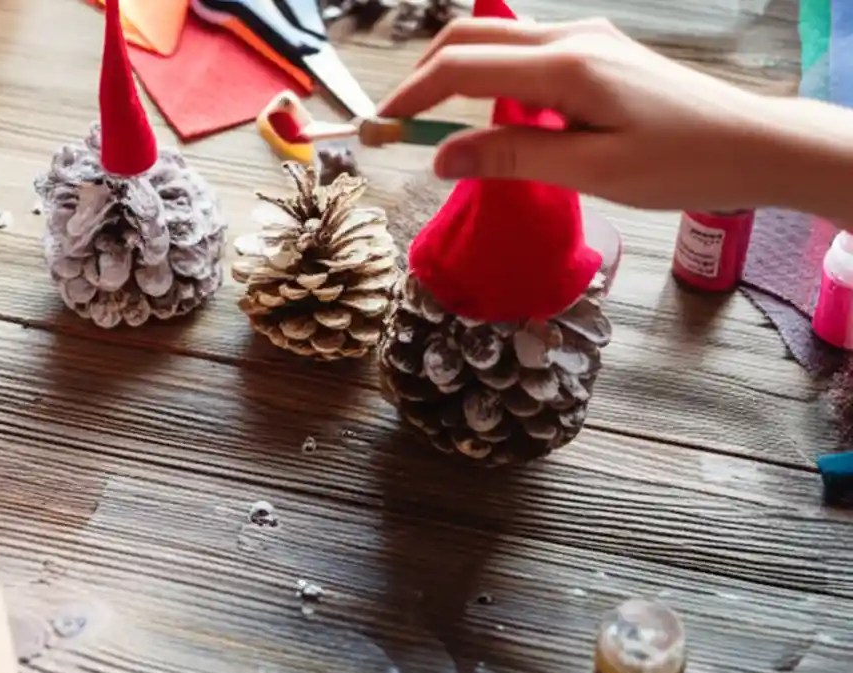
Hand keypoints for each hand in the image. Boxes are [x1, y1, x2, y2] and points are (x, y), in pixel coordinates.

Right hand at [378, 18, 786, 210]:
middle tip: (398, 123)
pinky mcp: (596, 51)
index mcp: (567, 66)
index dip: (414, 96)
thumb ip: (512, 157)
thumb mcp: (591, 171)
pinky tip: (492, 118)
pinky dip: (490, 78)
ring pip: (495, 41)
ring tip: (436, 125)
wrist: (753, 143)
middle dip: (423, 76)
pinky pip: (525, 54)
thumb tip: (441, 156)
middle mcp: (573, 38)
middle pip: (470, 37)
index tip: (383, 127)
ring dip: (455, 75)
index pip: (463, 68)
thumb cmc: (682, 162)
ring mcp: (586, 39)